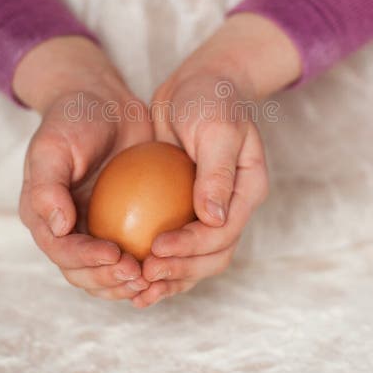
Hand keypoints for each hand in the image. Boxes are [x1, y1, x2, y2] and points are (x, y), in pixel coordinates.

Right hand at [14, 36, 154, 300]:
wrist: (104, 102)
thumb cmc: (73, 119)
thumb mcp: (53, 145)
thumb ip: (47, 187)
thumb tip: (59, 228)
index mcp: (43, 217)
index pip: (62, 252)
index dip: (87, 261)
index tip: (117, 256)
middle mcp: (65, 231)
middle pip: (83, 273)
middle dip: (109, 281)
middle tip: (140, 274)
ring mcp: (94, 231)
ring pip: (108, 273)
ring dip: (128, 283)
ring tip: (153, 278)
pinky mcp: (122, 226)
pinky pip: (134, 254)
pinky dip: (148, 266)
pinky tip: (170, 265)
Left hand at [131, 14, 299, 307]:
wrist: (196, 83)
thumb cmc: (209, 98)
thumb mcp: (216, 129)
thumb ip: (216, 174)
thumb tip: (213, 219)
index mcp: (247, 193)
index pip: (223, 234)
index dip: (191, 248)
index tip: (156, 248)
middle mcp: (231, 209)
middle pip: (211, 257)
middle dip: (179, 272)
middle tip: (143, 274)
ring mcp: (208, 212)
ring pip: (193, 260)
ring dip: (167, 279)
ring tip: (136, 290)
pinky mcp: (184, 211)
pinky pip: (172, 245)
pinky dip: (154, 261)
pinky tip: (126, 270)